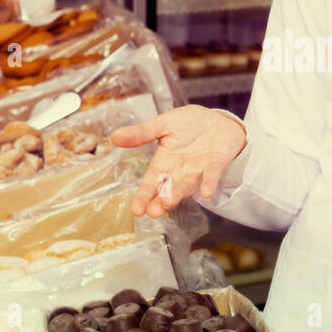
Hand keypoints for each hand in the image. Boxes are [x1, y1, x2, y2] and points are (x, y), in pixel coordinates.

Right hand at [110, 105, 246, 217]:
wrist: (218, 120)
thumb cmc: (188, 125)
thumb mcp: (162, 124)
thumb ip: (141, 133)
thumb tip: (113, 137)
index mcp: (164, 163)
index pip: (150, 182)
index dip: (143, 196)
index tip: (136, 211)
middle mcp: (180, 171)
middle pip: (168, 189)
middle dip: (161, 200)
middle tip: (154, 212)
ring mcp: (198, 170)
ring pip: (187, 185)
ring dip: (179, 193)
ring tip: (169, 202)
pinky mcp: (216, 163)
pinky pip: (212, 175)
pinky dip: (209, 183)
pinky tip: (207, 193)